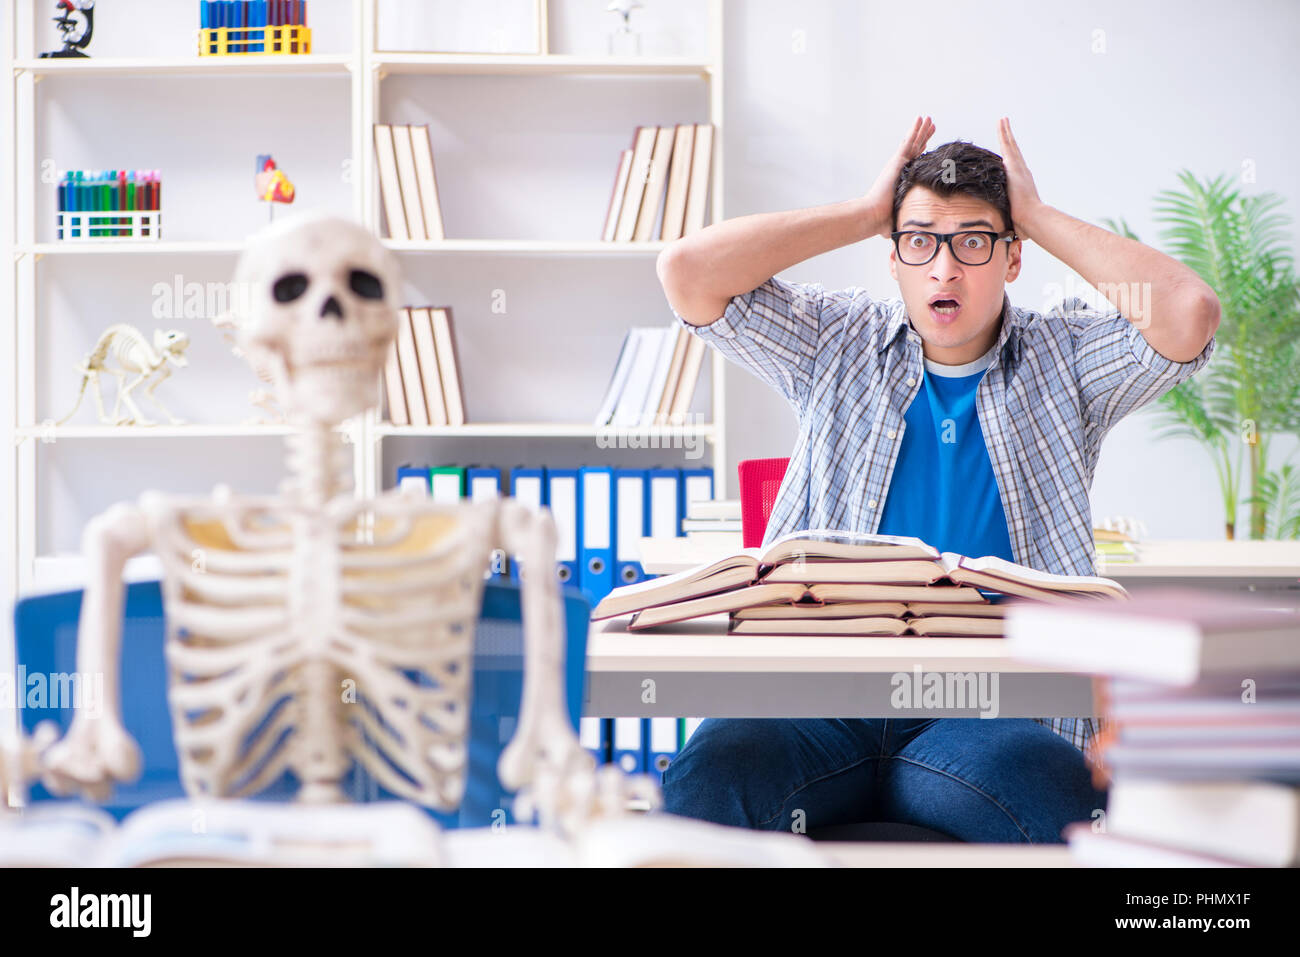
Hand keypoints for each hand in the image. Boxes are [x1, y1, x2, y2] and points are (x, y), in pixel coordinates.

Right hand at [862, 115, 934, 238]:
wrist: (872, 216)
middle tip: (931, 126)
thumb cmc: (881, 221)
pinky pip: (909, 141)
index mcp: (901, 181)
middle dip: (924, 138)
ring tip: (929, 119)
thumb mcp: (898, 218)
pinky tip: (921, 118)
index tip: (927, 146)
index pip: (914, 164)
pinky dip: (915, 129)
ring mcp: (898, 164)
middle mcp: (899, 170)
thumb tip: (905, 236)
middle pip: (915, 149)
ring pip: (913, 142)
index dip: (921, 153)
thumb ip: (903, 222)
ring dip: (922, 130)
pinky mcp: (897, 161)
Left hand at [996, 117, 1043, 238]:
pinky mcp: (1014, 165)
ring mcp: (1019, 168)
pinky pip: (1008, 145)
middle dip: (1008, 140)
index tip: (1007, 152)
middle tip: (1005, 126)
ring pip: (1010, 146)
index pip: (1013, 168)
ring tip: (1002, 120)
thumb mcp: (1014, 221)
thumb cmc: (1026, 225)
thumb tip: (1007, 236)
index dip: (1010, 159)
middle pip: (1013, 152)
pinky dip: (1005, 133)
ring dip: (1006, 132)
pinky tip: (1001, 121)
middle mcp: (1022, 173)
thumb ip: (1010, 224)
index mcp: (1020, 184)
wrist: (1033, 219)